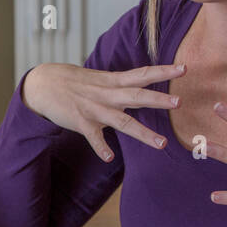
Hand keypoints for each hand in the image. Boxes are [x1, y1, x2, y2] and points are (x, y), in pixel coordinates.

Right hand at [22, 62, 184, 160]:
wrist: (42, 84)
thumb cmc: (71, 81)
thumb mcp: (98, 78)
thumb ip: (117, 83)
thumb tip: (135, 83)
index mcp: (112, 81)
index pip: (142, 74)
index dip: (163, 70)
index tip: (184, 68)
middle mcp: (107, 94)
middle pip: (137, 96)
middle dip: (159, 99)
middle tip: (180, 102)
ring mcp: (94, 109)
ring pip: (123, 122)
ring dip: (143, 133)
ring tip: (162, 144)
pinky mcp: (81, 122)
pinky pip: (94, 137)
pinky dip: (101, 147)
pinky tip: (109, 157)